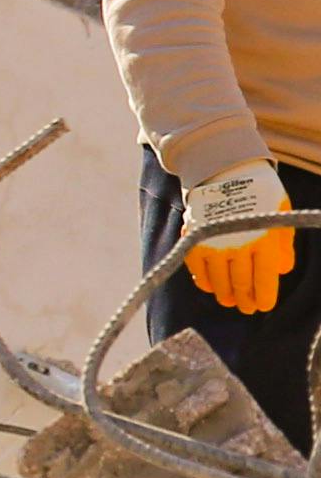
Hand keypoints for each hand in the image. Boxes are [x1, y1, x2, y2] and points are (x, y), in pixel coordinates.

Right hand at [182, 167, 295, 314]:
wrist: (225, 168)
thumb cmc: (261, 190)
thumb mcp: (281, 212)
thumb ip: (283, 243)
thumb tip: (281, 270)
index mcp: (263, 240)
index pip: (264, 279)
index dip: (264, 296)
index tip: (263, 306)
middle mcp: (238, 245)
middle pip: (241, 283)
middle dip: (245, 299)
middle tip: (247, 309)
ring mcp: (213, 243)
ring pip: (219, 279)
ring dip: (225, 293)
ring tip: (229, 300)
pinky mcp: (194, 239)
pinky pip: (197, 268)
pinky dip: (203, 280)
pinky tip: (210, 286)